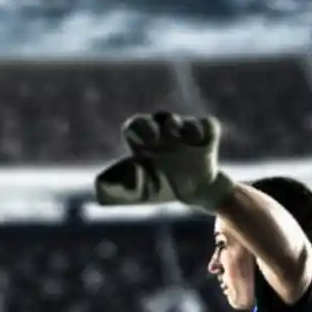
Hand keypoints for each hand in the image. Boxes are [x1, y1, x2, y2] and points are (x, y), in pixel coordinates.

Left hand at [95, 111, 234, 211]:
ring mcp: (184, 131)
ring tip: (175, 136)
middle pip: (155, 120)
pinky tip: (197, 140)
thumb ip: (125, 189)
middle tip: (153, 137)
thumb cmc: (161, 186)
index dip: (137, 129)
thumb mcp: (142, 191)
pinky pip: (206, 124)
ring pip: (178, 122)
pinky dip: (201, 128)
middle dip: (151, 125)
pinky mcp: (207, 133)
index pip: (135, 126)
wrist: (194, 191)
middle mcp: (163, 131)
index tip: (141, 143)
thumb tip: (104, 187)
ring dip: (175, 126)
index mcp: (144, 141)